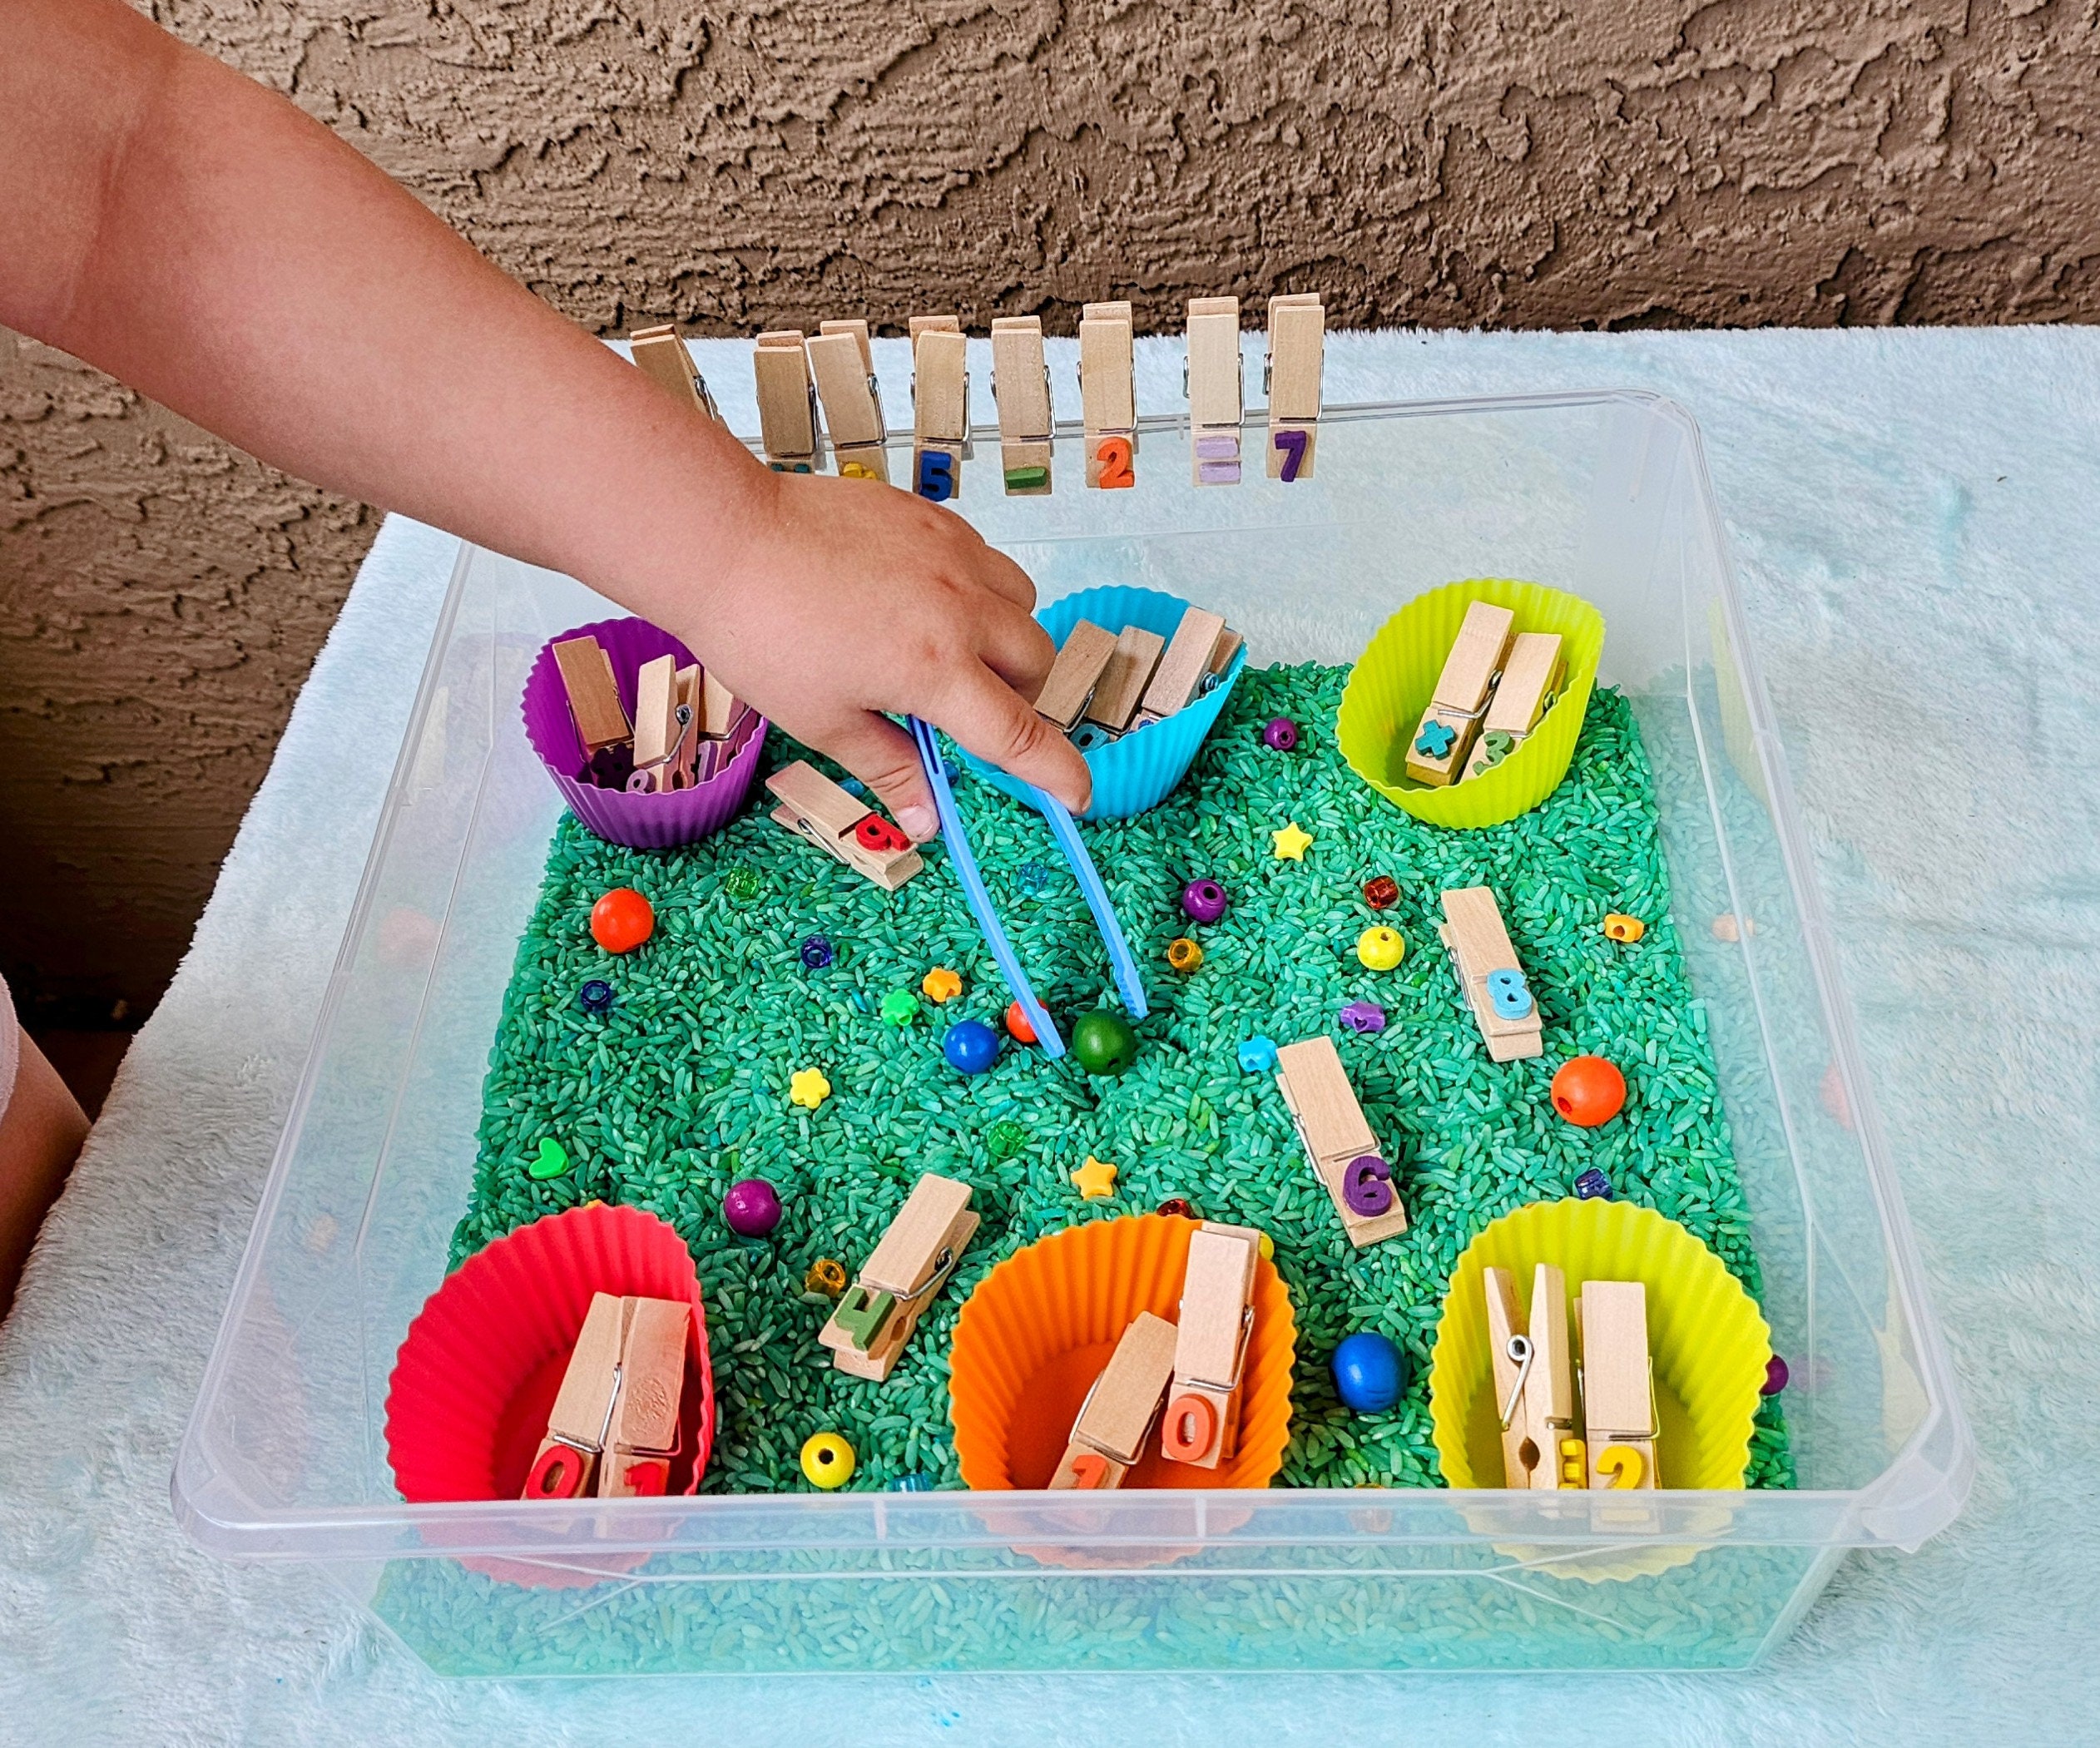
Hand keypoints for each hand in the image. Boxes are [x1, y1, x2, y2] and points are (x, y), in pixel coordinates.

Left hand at [662, 469, 1090, 837]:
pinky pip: (985, 558)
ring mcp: (950, 553)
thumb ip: (888, 768)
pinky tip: (919, 601)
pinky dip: (975, 590)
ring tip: (950, 650)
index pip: (1019, 735)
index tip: (1076, 796)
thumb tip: (926, 821)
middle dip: (1021, 696)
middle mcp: (959, 607)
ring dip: (1007, 637)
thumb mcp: (824, 721)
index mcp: (934, 669)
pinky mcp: (931, 517)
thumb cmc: (763, 636)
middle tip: (971, 712)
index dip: (1056, 772)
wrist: (725, 541)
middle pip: (1038, 661)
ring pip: (1022, 601)